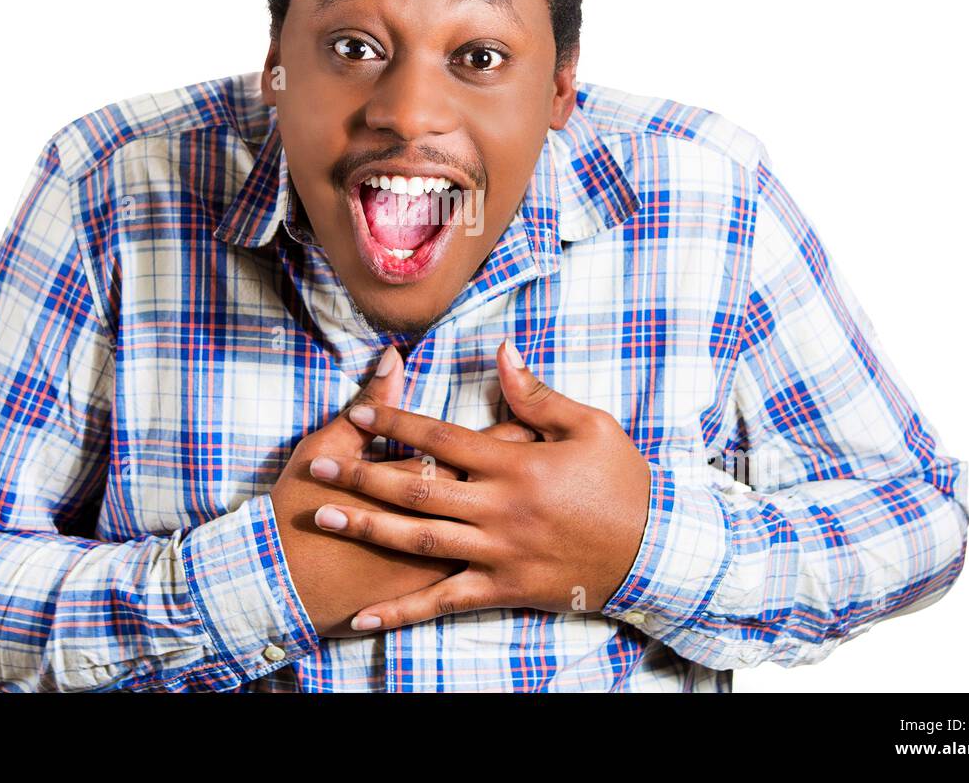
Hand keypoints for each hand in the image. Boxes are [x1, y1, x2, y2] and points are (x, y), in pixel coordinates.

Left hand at [305, 339, 652, 631]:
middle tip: (315, 466)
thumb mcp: (590, 426)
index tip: (356, 410)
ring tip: (323, 519)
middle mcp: (498, 508)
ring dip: (367, 529)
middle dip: (360, 476)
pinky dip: (402, 611)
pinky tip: (364, 617)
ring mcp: (497, 551)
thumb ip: (537, 394)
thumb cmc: (623, 483)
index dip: (395, 422)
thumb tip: (502, 351)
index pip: (441, 439)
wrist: (653, 551)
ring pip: (419, 541)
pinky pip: (444, 602)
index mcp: (515, 463)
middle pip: (416, 489)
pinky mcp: (502, 587)